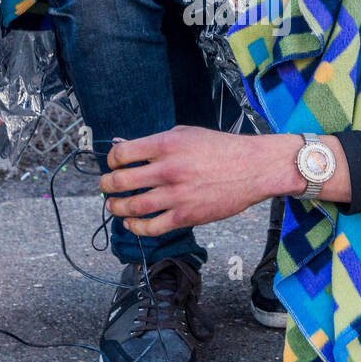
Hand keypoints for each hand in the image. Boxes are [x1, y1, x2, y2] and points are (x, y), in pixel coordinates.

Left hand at [98, 125, 350, 236]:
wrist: (253, 168)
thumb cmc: (220, 148)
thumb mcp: (185, 133)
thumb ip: (153, 141)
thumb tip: (123, 145)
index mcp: (166, 145)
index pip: (121, 153)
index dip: (111, 159)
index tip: (113, 163)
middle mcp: (168, 170)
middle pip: (119, 181)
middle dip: (107, 185)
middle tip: (106, 186)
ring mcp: (176, 195)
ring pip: (131, 207)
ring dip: (116, 207)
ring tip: (113, 205)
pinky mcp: (186, 216)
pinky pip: (151, 228)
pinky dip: (135, 227)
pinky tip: (131, 222)